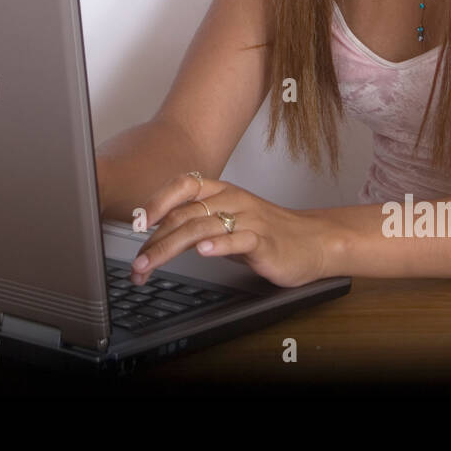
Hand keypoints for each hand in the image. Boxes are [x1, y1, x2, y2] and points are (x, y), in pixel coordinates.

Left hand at [129, 173, 331, 288]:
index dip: (157, 201)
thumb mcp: (227, 223)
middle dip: (155, 240)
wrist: (314, 242)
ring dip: (171, 247)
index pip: (183, 186)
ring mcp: (249, 219)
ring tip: (151, 264)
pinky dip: (219, 245)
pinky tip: (203, 252)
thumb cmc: (268, 232)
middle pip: (185, 214)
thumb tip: (156, 233)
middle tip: (137, 263)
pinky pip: (240, 239)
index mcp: (222, 191)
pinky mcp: (264, 240)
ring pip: (203, 227)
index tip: (136, 223)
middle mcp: (232, 200)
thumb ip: (196, 223)